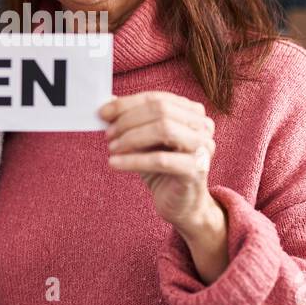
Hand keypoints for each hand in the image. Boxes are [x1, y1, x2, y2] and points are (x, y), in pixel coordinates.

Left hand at [98, 91, 220, 237]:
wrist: (183, 205)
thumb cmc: (163, 170)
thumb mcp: (145, 142)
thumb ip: (132, 121)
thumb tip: (107, 104)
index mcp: (192, 113)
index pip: (158, 98)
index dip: (127, 104)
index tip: (103, 113)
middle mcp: (203, 126)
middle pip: (161, 110)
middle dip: (128, 120)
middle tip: (107, 134)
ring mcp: (203, 147)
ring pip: (164, 129)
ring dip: (131, 137)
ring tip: (112, 148)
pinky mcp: (197, 170)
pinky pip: (161, 160)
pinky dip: (133, 160)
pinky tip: (114, 163)